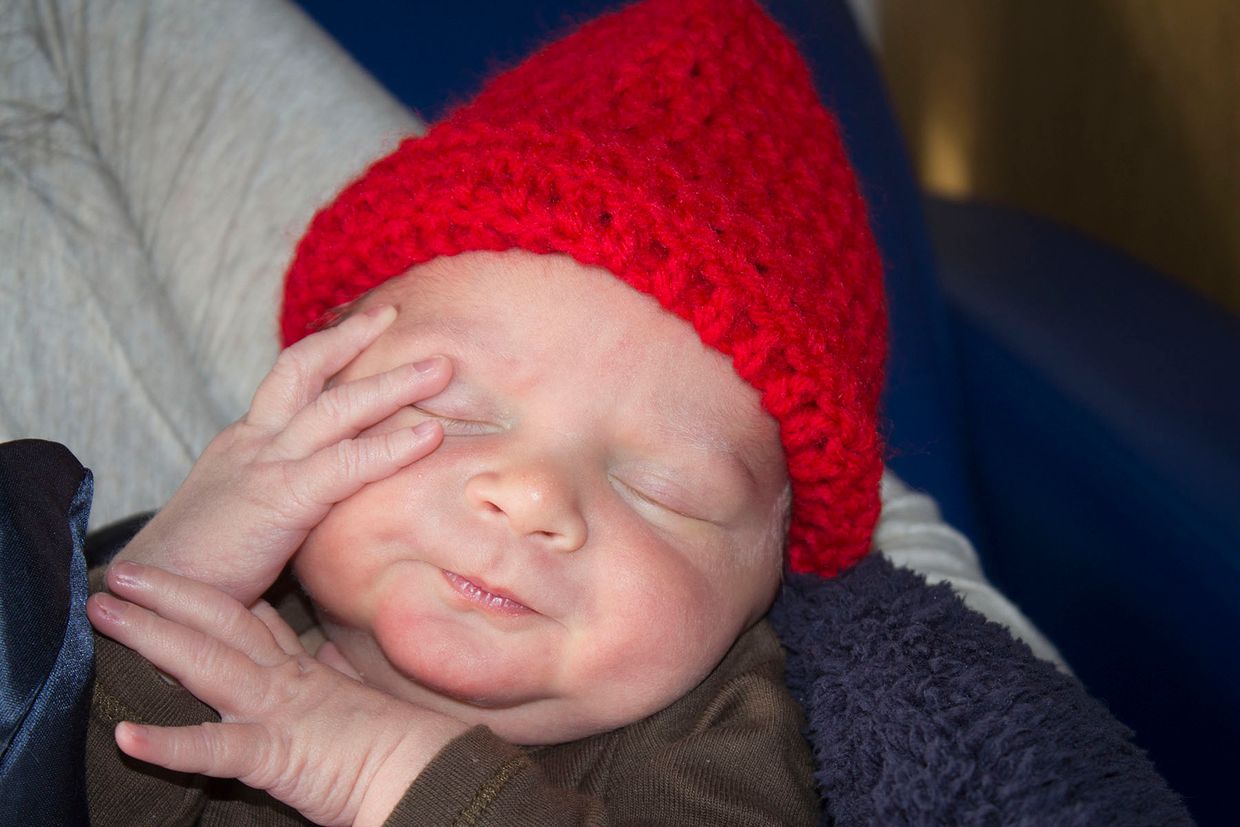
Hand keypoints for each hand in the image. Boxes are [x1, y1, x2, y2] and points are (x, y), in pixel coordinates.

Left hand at [87, 561, 466, 826]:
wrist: (428, 773)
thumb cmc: (403, 747)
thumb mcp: (361, 701)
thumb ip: (338, 678)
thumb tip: (332, 659)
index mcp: (304, 674)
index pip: (254, 622)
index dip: (214, 596)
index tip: (185, 569)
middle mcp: (284, 682)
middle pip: (220, 623)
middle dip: (167, 593)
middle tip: (120, 570)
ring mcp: (277, 712)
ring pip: (206, 664)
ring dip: (151, 636)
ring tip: (103, 614)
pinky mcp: (276, 753)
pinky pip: (215, 750)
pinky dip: (169, 743)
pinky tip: (126, 735)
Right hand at [112, 304, 448, 605]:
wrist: (148, 598)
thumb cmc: (199, 571)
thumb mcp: (243, 517)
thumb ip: (282, 498)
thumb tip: (328, 500)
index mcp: (243, 444)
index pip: (288, 380)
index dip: (325, 351)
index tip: (360, 329)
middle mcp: (253, 442)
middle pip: (305, 369)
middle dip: (353, 338)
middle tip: (394, 312)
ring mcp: (266, 465)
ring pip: (336, 407)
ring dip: (393, 384)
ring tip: (443, 367)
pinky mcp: (281, 499)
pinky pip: (347, 465)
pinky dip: (392, 447)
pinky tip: (430, 436)